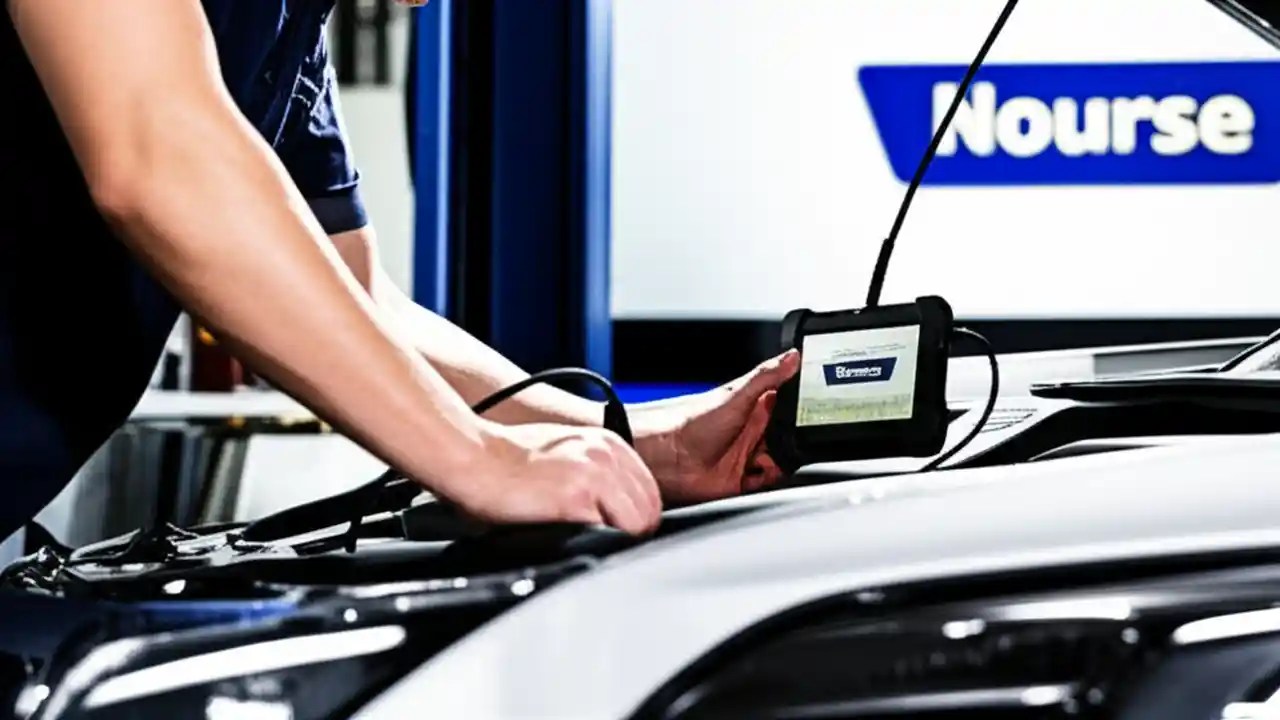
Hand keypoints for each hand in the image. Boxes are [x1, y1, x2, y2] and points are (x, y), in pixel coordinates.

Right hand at [441, 422, 661, 535]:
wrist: (473, 457)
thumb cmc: (508, 461)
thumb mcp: (566, 455)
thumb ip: (597, 476)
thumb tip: (616, 512)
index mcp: (609, 443)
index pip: (650, 493)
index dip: (636, 520)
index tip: (618, 532)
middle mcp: (607, 454)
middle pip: (650, 510)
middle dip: (631, 533)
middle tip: (603, 545)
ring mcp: (595, 474)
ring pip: (638, 524)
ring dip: (618, 540)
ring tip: (590, 544)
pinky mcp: (576, 497)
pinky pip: (610, 533)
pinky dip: (597, 544)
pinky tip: (574, 541)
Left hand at [633, 350, 799, 504]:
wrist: (668, 459)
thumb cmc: (692, 423)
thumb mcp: (735, 395)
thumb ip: (766, 376)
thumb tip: (792, 356)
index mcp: (754, 406)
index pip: (788, 405)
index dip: (802, 407)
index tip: (818, 408)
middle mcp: (753, 431)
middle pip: (789, 436)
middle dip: (795, 440)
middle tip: (797, 439)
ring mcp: (748, 455)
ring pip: (781, 460)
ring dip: (782, 461)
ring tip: (771, 456)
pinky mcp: (743, 479)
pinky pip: (767, 482)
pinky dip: (770, 479)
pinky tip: (761, 472)